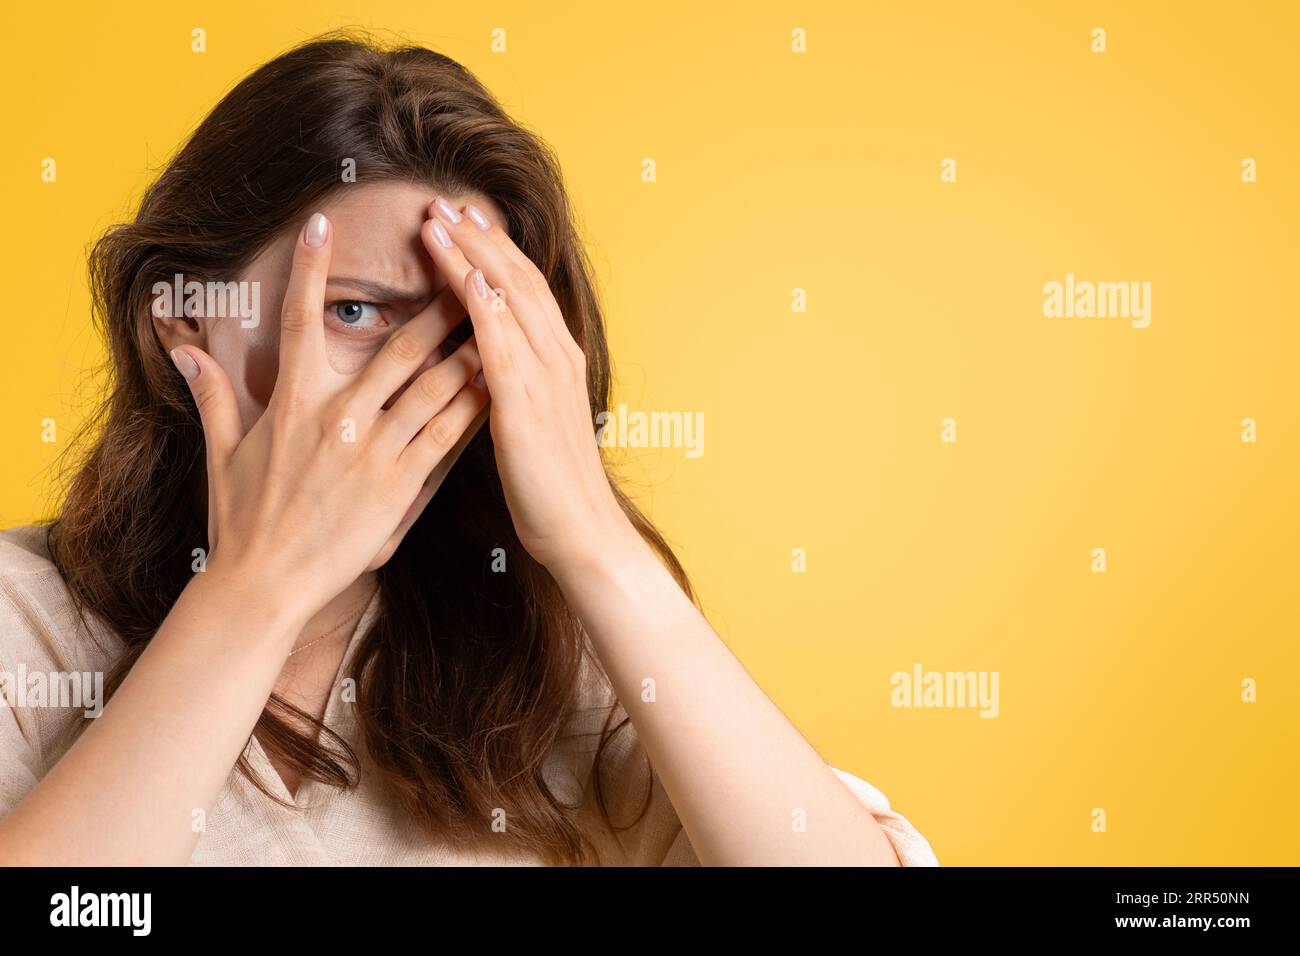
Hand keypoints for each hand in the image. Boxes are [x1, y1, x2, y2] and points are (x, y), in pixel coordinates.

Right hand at [170, 212, 488, 621]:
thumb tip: (182, 347)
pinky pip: (446, 437)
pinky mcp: (401, 485)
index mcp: (292, 403)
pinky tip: (495, 383)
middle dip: (434, 304)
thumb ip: (213, 395)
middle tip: (461, 266)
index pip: (299, 319)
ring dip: (468, 348)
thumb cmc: (242, 519)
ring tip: (497, 318)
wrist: (265, 585)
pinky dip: (472, 407)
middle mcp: (338, 418)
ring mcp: (374, 451)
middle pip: (397, 347)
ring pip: (433, 386)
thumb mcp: (222, 454)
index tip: (321, 223)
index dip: (309, 269)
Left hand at [419, 197, 636, 572]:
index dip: (492, 250)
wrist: (581, 531)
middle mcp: (556, 357)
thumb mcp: (532, 424)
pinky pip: (502, 343)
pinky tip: (463, 277)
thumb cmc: (550, 487)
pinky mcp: (527, 403)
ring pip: (507, 298)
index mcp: (557, 360)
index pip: (522, 288)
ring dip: (471, 256)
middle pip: (516, 278)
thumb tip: (480, 366)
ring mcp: (545, 376)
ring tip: (437, 221)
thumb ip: (511, 387)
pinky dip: (484, 304)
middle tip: (442, 201)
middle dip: (477, 237)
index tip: (461, 220)